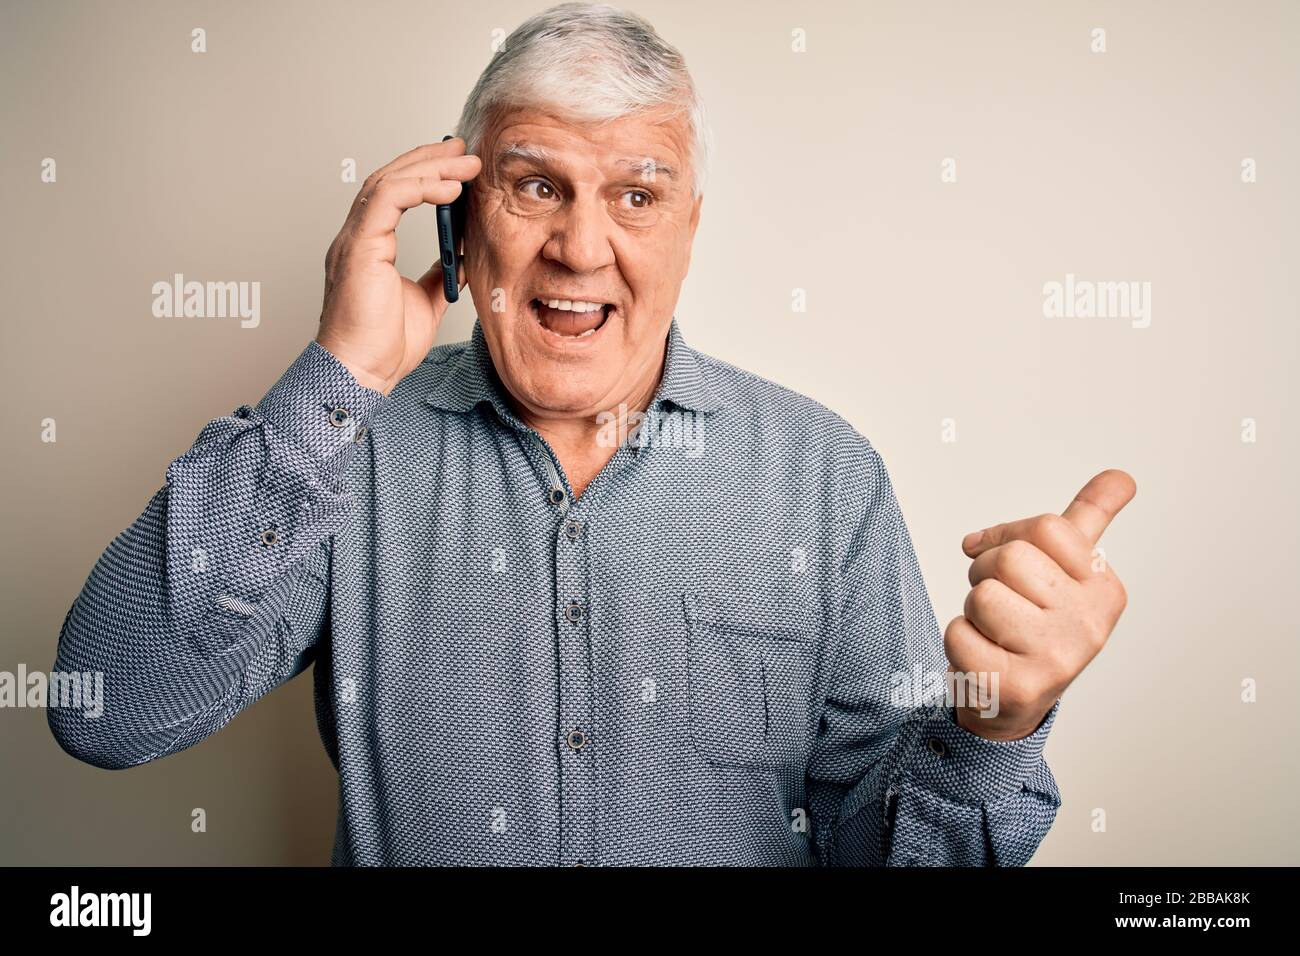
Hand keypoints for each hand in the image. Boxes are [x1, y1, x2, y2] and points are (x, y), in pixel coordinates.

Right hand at [315, 139, 481, 394]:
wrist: (362, 373)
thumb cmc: (384, 347)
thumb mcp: (427, 300)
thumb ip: (440, 272)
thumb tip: (462, 251)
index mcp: (369, 247)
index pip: (395, 194)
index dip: (426, 174)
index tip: (460, 167)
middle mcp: (357, 237)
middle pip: (391, 179)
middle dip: (430, 159)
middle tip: (465, 150)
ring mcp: (354, 240)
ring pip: (388, 182)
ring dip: (430, 168)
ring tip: (466, 164)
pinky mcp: (358, 247)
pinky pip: (387, 199)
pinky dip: (419, 188)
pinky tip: (449, 189)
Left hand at [945, 469, 1136, 739]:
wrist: (1012, 701)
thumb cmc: (1035, 624)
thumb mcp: (1067, 570)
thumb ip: (1089, 519)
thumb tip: (1122, 476)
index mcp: (1105, 589)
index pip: (1047, 528)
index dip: (1008, 536)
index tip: (1006, 560)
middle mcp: (1090, 625)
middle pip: (1012, 559)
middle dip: (987, 572)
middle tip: (998, 599)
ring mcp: (1056, 659)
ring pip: (983, 596)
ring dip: (973, 608)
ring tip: (993, 630)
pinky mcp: (1015, 686)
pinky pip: (958, 633)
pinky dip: (959, 640)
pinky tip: (983, 657)